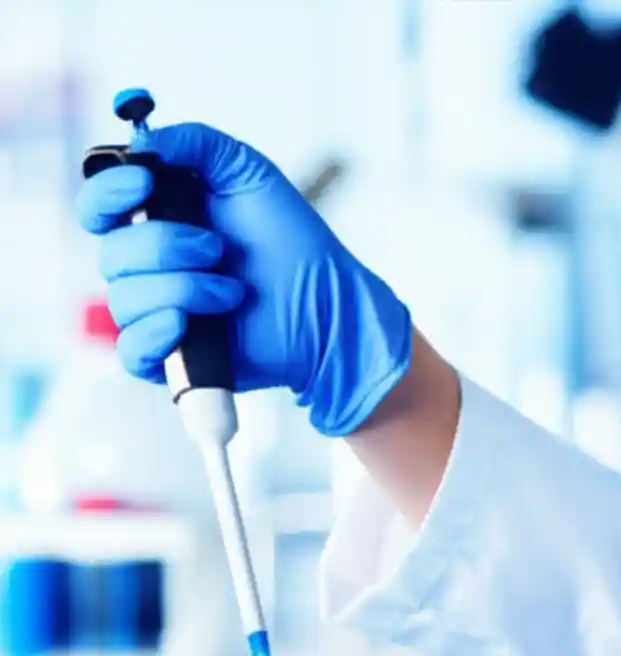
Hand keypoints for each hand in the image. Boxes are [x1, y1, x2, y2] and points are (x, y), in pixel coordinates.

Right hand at [75, 122, 411, 435]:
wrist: (328, 305)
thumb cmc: (292, 241)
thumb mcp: (248, 172)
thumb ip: (197, 143)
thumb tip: (144, 142)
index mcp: (158, 220)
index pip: (99, 206)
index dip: (107, 194)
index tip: (144, 183)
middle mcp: (149, 264)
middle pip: (111, 253)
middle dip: (166, 246)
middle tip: (217, 248)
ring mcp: (156, 310)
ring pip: (125, 298)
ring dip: (186, 289)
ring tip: (234, 292)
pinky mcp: (168, 355)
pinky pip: (132, 348)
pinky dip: (160, 332)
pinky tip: (194, 324)